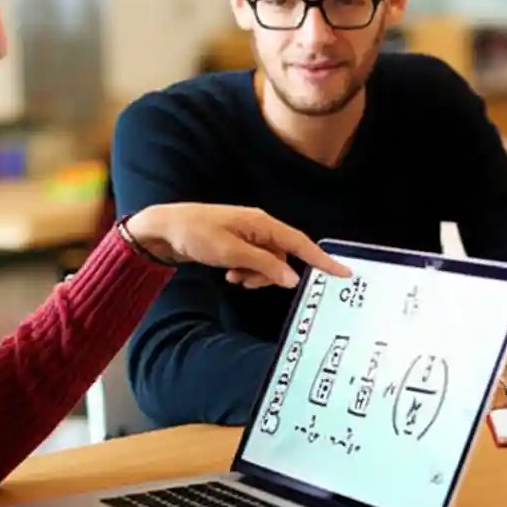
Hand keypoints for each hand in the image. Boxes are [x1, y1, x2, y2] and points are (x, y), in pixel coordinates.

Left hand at [125, 204, 350, 288]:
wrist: (164, 228)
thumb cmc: (195, 233)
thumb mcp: (230, 252)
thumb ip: (264, 265)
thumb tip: (293, 278)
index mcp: (262, 223)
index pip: (300, 243)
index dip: (322, 259)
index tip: (342, 272)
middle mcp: (260, 227)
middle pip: (282, 257)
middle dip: (270, 275)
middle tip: (246, 282)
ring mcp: (249, 234)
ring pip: (268, 263)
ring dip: (255, 276)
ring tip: (233, 277)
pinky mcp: (239, 242)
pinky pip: (254, 262)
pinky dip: (246, 272)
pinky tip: (229, 273)